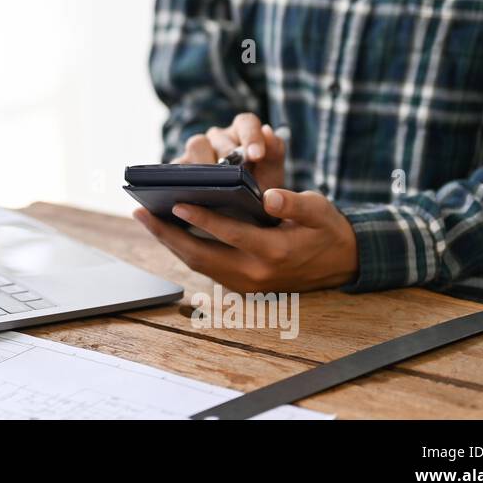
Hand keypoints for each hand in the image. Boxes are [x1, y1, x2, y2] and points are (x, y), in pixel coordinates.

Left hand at [133, 189, 358, 291]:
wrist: (342, 263)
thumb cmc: (327, 230)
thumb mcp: (319, 211)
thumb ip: (294, 204)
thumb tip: (268, 196)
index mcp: (275, 252)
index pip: (230, 234)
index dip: (201, 218)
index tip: (176, 202)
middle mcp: (256, 273)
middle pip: (200, 255)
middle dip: (167, 234)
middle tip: (140, 212)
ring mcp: (247, 284)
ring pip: (198, 264)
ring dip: (169, 243)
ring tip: (145, 218)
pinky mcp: (242, 286)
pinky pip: (205, 267)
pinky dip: (184, 250)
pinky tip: (168, 231)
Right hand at [177, 112, 285, 191]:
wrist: (241, 215)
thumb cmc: (258, 190)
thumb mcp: (271, 176)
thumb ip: (274, 153)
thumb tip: (269, 130)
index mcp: (241, 133)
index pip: (246, 123)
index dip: (251, 137)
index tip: (257, 156)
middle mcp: (217, 138)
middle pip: (217, 136)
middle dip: (228, 156)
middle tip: (235, 177)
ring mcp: (196, 151)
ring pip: (196, 145)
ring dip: (206, 166)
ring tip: (214, 186)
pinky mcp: (178, 167)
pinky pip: (177, 167)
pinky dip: (185, 178)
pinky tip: (191, 194)